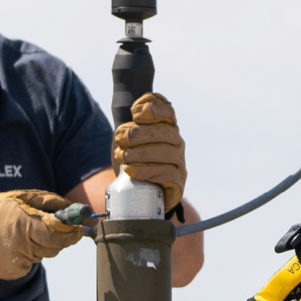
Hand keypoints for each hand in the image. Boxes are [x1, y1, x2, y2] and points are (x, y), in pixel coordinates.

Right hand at [0, 189, 83, 279]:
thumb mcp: (20, 198)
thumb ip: (48, 202)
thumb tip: (72, 207)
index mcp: (25, 225)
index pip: (59, 233)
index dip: (71, 232)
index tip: (78, 227)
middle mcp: (24, 246)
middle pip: (56, 246)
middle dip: (59, 237)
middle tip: (54, 228)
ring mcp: (20, 262)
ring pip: (45, 254)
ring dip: (43, 245)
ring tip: (24, 234)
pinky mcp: (15, 272)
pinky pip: (33, 262)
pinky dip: (30, 254)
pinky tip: (15, 245)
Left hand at [112, 91, 186, 211]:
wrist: (142, 192)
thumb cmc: (135, 161)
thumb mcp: (128, 140)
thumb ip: (129, 124)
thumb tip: (131, 117)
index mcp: (168, 127)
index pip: (167, 110)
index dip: (153, 108)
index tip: (134, 113)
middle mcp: (177, 142)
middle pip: (163, 132)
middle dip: (138, 133)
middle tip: (120, 137)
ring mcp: (180, 162)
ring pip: (164, 152)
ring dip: (139, 153)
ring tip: (122, 156)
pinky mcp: (178, 181)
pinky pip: (165, 174)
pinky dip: (145, 171)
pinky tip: (131, 170)